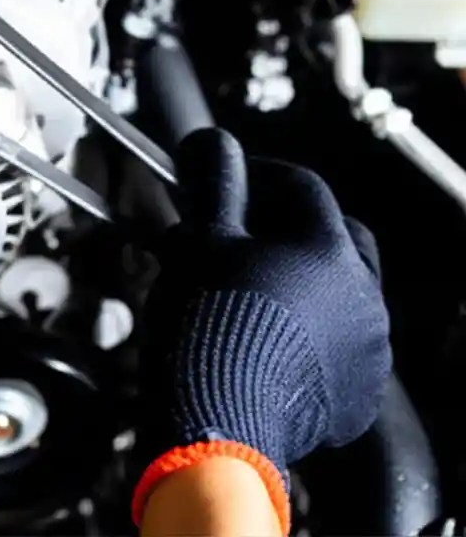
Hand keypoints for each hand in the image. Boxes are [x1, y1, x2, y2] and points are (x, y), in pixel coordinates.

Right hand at [133, 128, 390, 530]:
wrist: (217, 424)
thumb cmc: (207, 329)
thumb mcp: (198, 243)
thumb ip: (212, 185)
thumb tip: (211, 141)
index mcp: (329, 250)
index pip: (301, 187)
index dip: (258, 174)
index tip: (223, 179)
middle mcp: (363, 296)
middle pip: (336, 237)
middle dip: (291, 227)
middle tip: (242, 232)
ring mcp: (366, 350)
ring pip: (338, 295)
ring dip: (300, 284)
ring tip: (247, 292)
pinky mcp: (356, 396)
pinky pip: (336, 349)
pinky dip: (306, 336)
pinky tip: (264, 341)